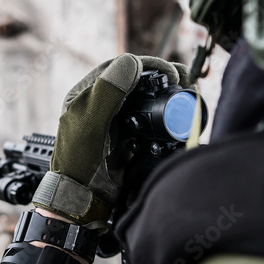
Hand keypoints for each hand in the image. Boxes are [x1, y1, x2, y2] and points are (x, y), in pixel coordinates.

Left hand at [32, 54, 190, 230]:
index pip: (120, 66)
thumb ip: (108, 91)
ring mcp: (117, 119)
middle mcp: (102, 102)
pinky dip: (164, 113)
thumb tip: (133, 63)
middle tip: (182, 80)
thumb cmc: (78, 162)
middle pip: (136, 78)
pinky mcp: (129, 136)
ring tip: (184, 91)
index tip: (168, 73)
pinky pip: (150, 117)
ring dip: (165, 91)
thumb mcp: (91, 122)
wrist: (83, 199)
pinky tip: (174, 115)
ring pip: (145, 95)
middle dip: (161, 75)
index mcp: (87, 93)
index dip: (147, 65)